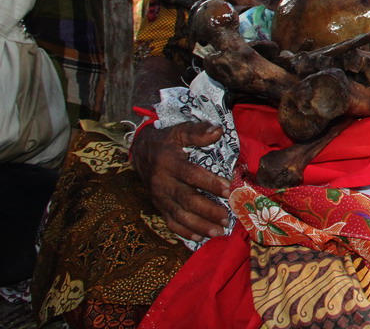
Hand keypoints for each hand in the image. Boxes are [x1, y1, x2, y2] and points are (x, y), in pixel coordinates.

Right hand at [130, 121, 231, 241]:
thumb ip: (198, 132)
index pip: (191, 175)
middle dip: (207, 210)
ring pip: (179, 215)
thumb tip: (218, 131)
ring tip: (218, 231)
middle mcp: (162, 183)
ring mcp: (159, 198)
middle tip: (227, 217)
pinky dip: (185, 232)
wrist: (141, 152)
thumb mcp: (179, 131)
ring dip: (200, 225)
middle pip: (186, 200)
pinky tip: (200, 237)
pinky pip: (170, 223)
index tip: (228, 189)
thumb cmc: (167, 141)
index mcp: (169, 163)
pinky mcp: (159, 207)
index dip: (210, 183)